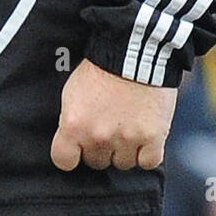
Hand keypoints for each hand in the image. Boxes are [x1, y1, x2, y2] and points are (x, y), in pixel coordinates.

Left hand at [51, 58, 176, 171]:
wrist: (135, 51)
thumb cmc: (101, 68)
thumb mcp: (73, 92)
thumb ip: (71, 121)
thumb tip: (72, 142)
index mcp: (73, 125)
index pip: (63, 161)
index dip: (71, 154)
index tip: (77, 147)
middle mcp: (98, 136)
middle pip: (96, 162)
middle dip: (101, 147)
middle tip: (108, 125)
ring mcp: (126, 139)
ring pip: (123, 164)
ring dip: (125, 149)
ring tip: (128, 124)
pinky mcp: (152, 138)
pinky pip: (147, 162)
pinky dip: (147, 152)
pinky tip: (144, 135)